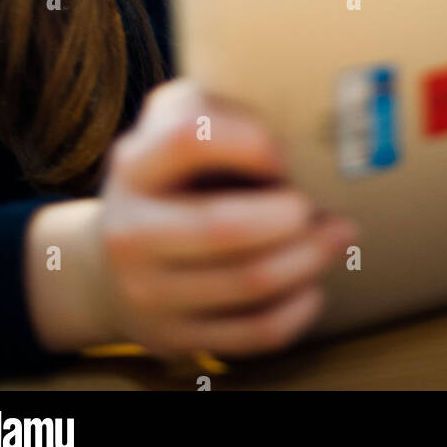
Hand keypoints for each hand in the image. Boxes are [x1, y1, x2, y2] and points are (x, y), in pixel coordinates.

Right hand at [97, 77, 355, 359]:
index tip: (281, 154)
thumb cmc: (171, 176)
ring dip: (308, 259)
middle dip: (291, 217)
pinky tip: (312, 286)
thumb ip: (219, 108)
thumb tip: (297, 124)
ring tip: (335, 236)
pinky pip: (252, 333)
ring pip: (247, 282)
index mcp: (135, 164)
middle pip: (221, 227)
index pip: (187, 140)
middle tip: (325, 207)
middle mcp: (130, 231)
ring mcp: (148, 292)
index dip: (249, 142)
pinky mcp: (173, 338)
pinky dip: (297, 310)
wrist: (111, 262)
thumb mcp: (174, 122)